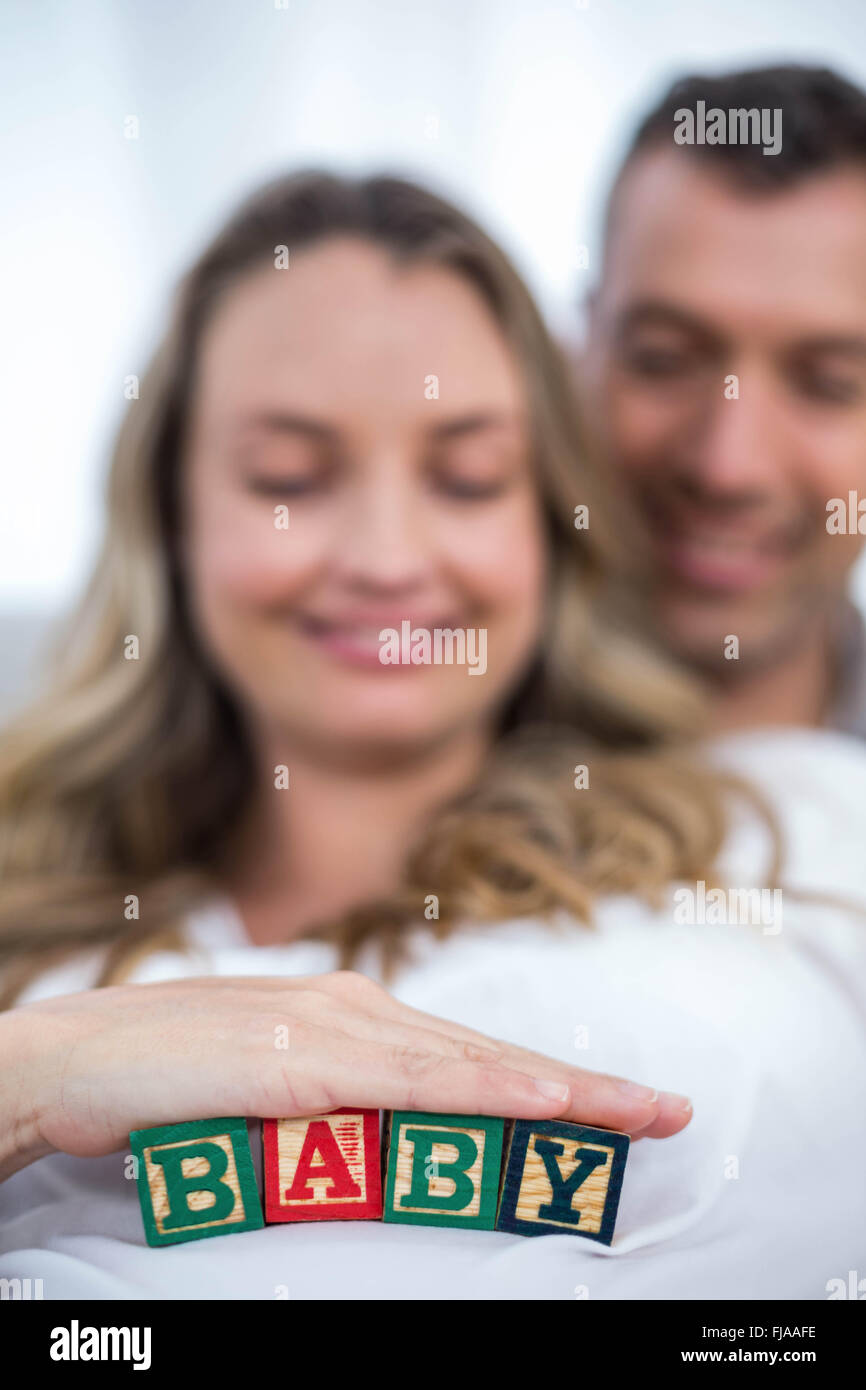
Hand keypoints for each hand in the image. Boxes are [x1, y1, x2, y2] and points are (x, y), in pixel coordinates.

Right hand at [1, 971, 690, 1176]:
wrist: (77, 1057)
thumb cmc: (171, 1078)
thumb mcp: (272, 1093)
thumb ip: (334, 1107)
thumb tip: (389, 1141)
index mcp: (353, 1017)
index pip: (472, 1057)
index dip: (550, 1081)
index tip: (619, 1104)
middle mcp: (355, 1010)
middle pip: (489, 1058)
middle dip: (584, 1087)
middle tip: (667, 1110)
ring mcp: (330, 1030)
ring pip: (466, 1066)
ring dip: (556, 1090)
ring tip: (632, 1113)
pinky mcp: (299, 1061)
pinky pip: (408, 1083)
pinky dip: (480, 1092)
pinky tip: (536, 1103)